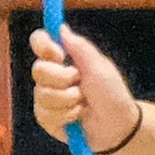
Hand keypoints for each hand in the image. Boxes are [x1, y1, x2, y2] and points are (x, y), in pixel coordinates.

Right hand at [27, 25, 139, 154]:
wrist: (117, 126)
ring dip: (68, 99)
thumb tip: (61, 28)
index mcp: (63, 59)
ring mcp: (46, 97)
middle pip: (38, 69)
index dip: (44, 45)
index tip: (60, 54)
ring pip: (42, 94)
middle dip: (62, 78)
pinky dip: (66, 115)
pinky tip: (77, 117)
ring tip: (83, 103)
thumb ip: (80, 47)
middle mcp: (51, 76)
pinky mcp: (46, 118)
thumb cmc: (112, 93)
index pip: (40, 42)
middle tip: (79, 82)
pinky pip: (45, 114)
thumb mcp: (100, 67)